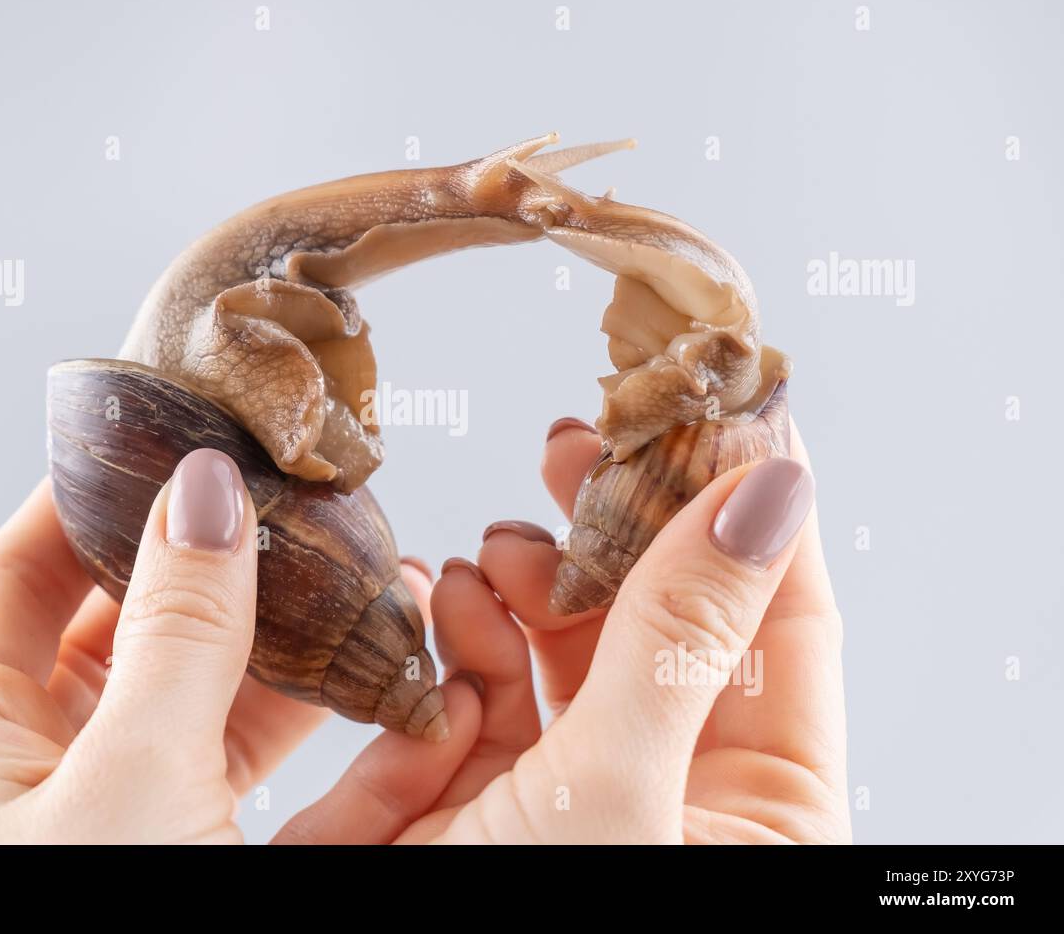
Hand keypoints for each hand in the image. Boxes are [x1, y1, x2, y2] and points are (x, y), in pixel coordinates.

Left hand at [0, 449, 468, 842]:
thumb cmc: (86, 926)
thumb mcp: (131, 779)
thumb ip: (179, 633)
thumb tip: (205, 489)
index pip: (22, 567)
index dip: (95, 490)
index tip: (175, 433)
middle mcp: (27, 760)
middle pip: (116, 618)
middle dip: (203, 557)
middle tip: (283, 495)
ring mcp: (105, 802)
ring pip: (187, 685)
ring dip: (266, 633)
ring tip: (345, 567)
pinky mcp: (176, 839)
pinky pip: (231, 751)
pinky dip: (294, 708)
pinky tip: (362, 669)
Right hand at [275, 419, 850, 843]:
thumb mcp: (621, 789)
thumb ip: (686, 631)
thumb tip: (774, 485)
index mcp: (763, 819)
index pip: (787, 626)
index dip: (758, 509)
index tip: (726, 404)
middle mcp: (675, 799)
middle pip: (667, 620)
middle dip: (618, 527)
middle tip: (582, 444)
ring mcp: (573, 794)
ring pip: (567, 643)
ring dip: (522, 581)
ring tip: (489, 554)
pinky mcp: (477, 795)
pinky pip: (485, 685)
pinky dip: (460, 634)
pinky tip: (438, 601)